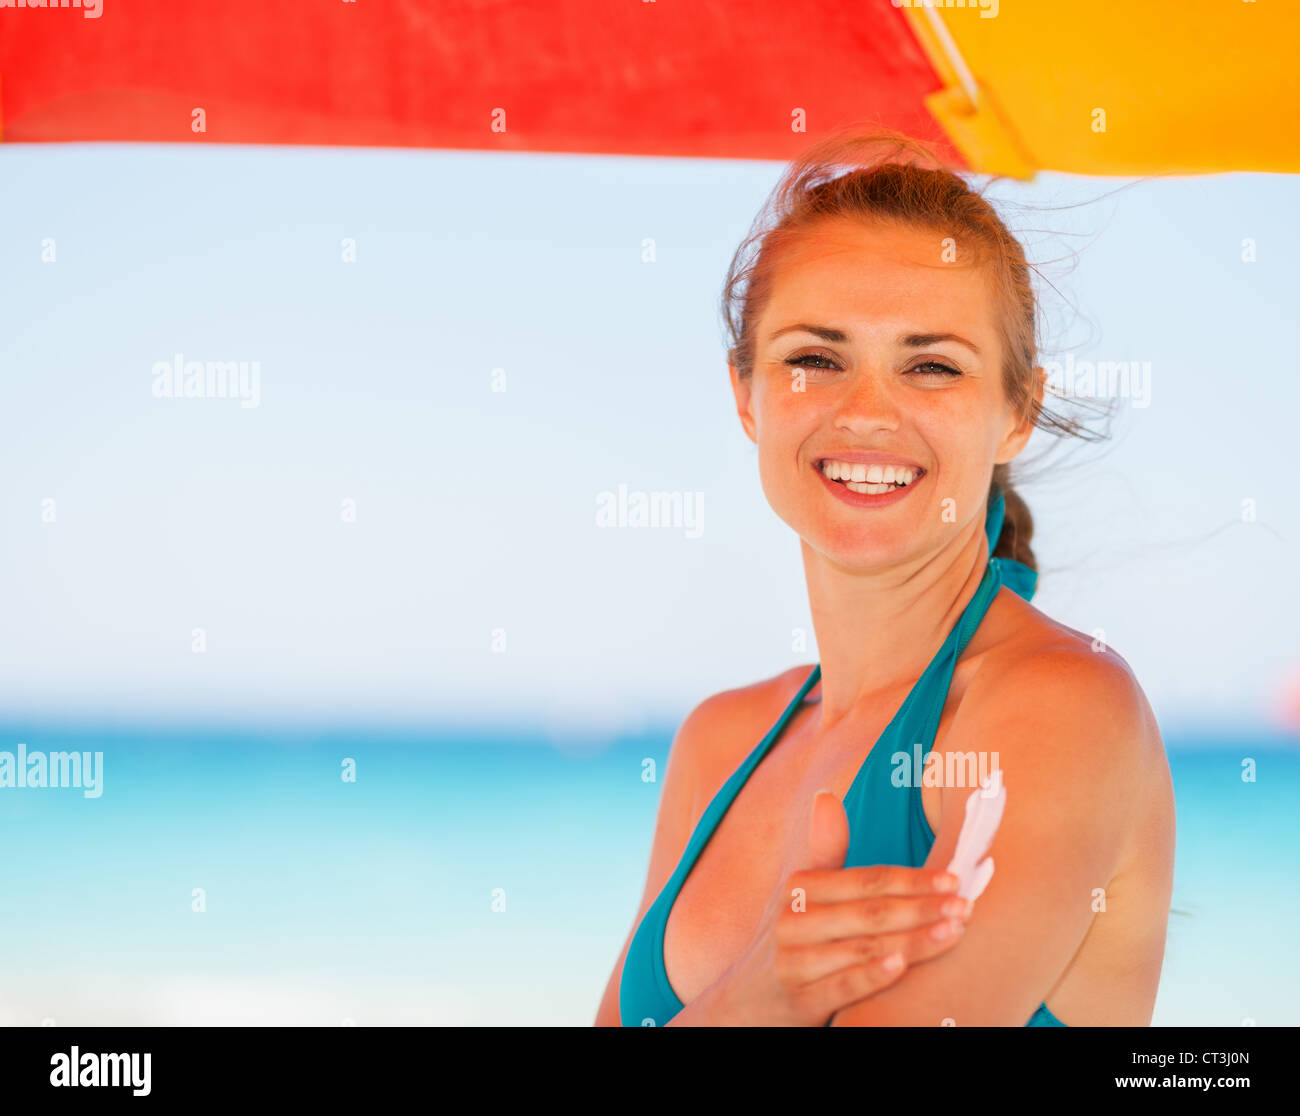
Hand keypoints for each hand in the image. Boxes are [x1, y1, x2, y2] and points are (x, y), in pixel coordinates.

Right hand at [704, 790, 970, 1025]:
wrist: (743, 1002)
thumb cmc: (787, 939)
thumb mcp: (797, 894)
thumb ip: (822, 850)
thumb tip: (826, 796)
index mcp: (798, 888)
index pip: (866, 880)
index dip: (911, 878)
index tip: (953, 878)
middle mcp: (793, 920)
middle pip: (870, 911)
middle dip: (923, 907)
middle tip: (966, 905)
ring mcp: (794, 962)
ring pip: (864, 947)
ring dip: (915, 939)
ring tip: (955, 932)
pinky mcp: (798, 1000)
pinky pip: (843, 984)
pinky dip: (874, 974)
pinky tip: (904, 963)